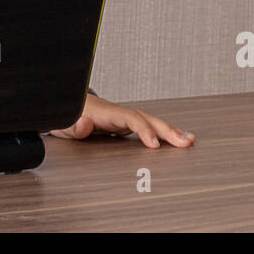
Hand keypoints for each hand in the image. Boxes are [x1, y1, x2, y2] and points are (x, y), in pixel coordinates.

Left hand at [48, 94, 195, 147]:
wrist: (65, 108)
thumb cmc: (65, 115)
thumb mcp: (63, 123)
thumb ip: (74, 126)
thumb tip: (85, 123)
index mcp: (107, 112)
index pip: (131, 119)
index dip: (144, 130)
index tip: (154, 145)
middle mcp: (119, 113)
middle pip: (148, 119)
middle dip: (168, 130)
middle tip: (187, 142)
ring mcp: (123, 119)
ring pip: (151, 122)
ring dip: (170, 131)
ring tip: (190, 141)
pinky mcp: (124, 126)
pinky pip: (147, 128)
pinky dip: (162, 134)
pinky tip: (174, 142)